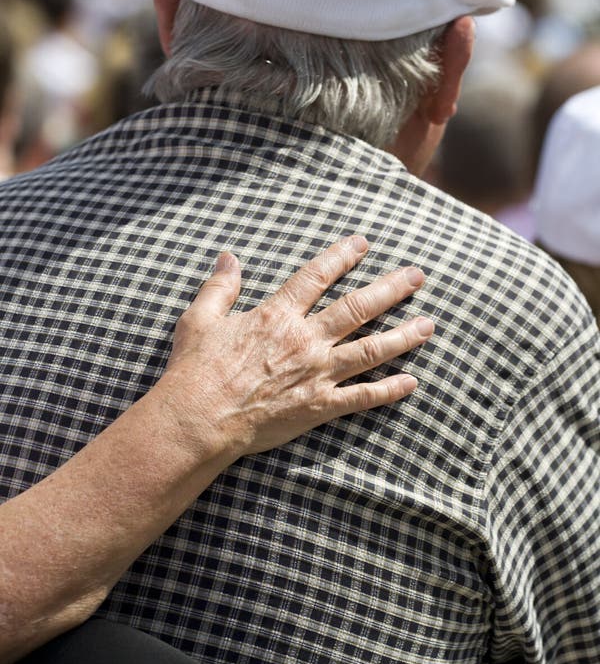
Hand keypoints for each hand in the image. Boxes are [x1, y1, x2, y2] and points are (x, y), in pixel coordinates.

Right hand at [160, 235, 433, 459]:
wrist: (199, 419)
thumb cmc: (195, 370)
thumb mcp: (200, 319)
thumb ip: (220, 286)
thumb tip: (229, 256)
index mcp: (278, 315)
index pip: (318, 276)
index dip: (342, 256)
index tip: (363, 244)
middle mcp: (305, 339)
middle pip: (358, 308)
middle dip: (391, 289)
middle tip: (417, 276)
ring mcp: (317, 374)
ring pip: (371, 349)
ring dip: (403, 336)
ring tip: (429, 325)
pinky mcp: (319, 406)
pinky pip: (362, 397)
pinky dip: (389, 391)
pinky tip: (412, 382)